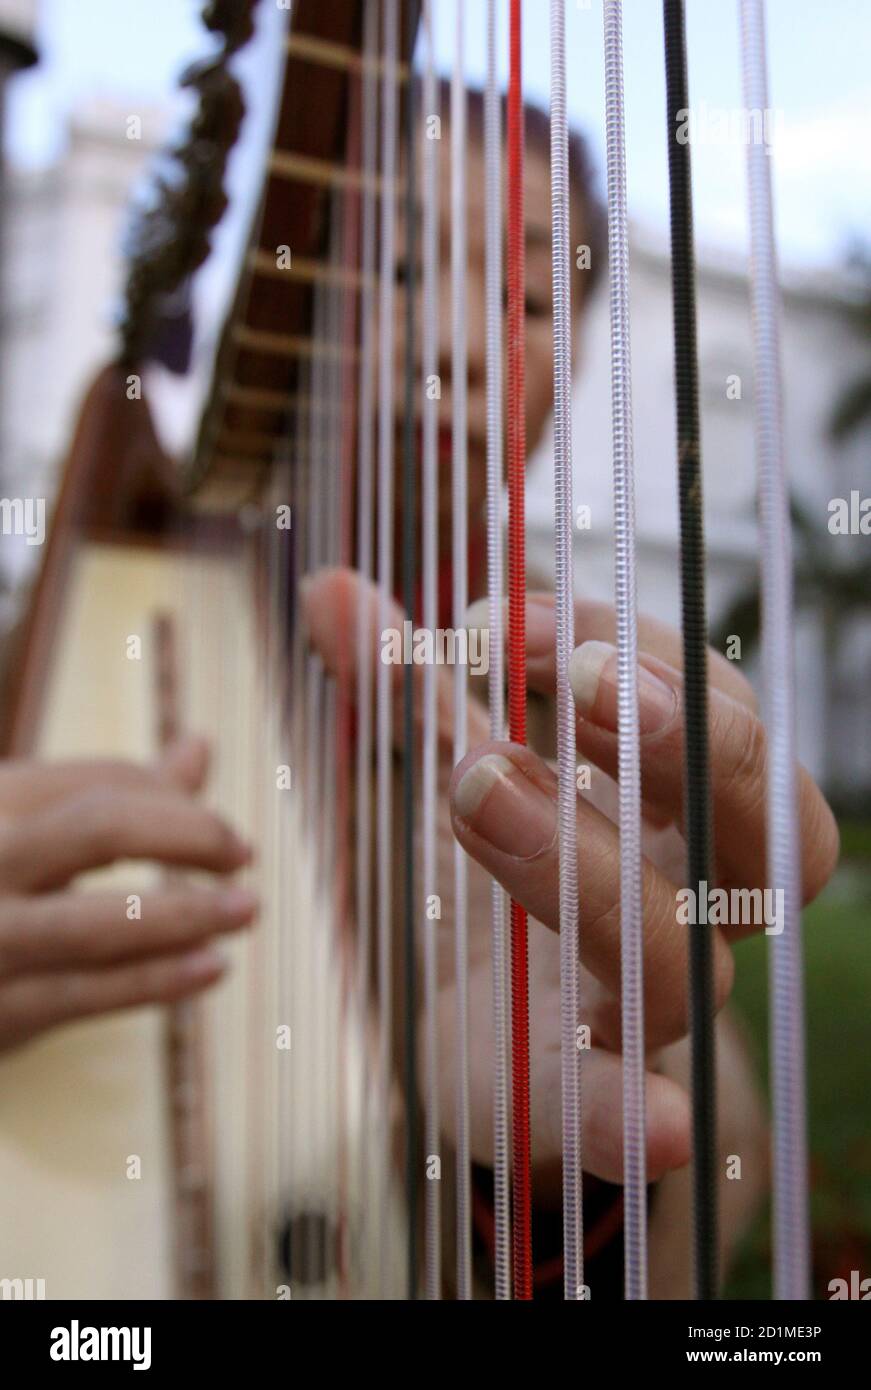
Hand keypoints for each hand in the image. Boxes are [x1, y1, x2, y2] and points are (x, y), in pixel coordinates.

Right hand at [0, 737, 256, 1051]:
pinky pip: (90, 993)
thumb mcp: (33, 831)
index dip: (177, 802)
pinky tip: (212, 965)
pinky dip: (158, 978)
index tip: (222, 833)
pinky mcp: (0, 1011)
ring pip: (99, 923)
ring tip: (247, 907)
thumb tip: (201, 742)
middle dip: (188, 834)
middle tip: (242, 854)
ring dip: (187, 913)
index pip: (106, 784)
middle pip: (102, 828)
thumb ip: (116, 796)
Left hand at [303, 570, 838, 1190]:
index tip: (500, 615)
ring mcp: (647, 1002)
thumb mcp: (458, 770)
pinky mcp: (585, 1098)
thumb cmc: (508, 878)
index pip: (705, 701)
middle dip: (668, 730)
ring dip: (589, 864)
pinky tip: (647, 1122)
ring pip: (684, 955)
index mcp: (678, 800)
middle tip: (560, 673)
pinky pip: (630, 1113)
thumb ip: (406, 684)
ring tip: (476, 785)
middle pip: (752, 815)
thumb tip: (327, 588)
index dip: (625, 644)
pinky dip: (638, 1116)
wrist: (503, 1036)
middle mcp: (692, 895)